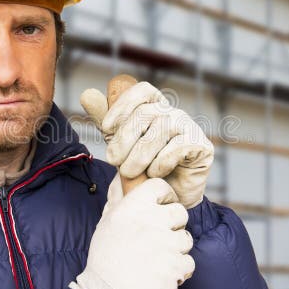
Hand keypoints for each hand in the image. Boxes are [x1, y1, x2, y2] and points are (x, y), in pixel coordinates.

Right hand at [69, 178, 194, 288]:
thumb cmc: (104, 261)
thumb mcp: (107, 223)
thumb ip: (119, 198)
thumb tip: (122, 176)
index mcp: (132, 208)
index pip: (160, 186)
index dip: (165, 196)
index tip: (162, 206)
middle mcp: (151, 222)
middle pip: (180, 212)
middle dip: (173, 225)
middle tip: (158, 239)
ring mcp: (166, 245)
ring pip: (186, 239)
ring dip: (175, 250)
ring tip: (156, 261)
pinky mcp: (176, 268)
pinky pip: (189, 263)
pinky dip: (178, 271)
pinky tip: (161, 275)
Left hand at [81, 81, 213, 207]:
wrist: (167, 198)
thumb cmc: (144, 169)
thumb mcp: (120, 144)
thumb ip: (106, 122)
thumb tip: (86, 94)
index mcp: (155, 107)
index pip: (141, 90)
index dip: (123, 105)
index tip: (107, 127)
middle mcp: (173, 113)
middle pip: (146, 113)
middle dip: (124, 138)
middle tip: (113, 160)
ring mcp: (189, 127)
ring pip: (160, 131)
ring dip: (139, 155)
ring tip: (129, 172)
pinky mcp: (201, 146)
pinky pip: (177, 148)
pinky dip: (160, 163)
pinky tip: (154, 174)